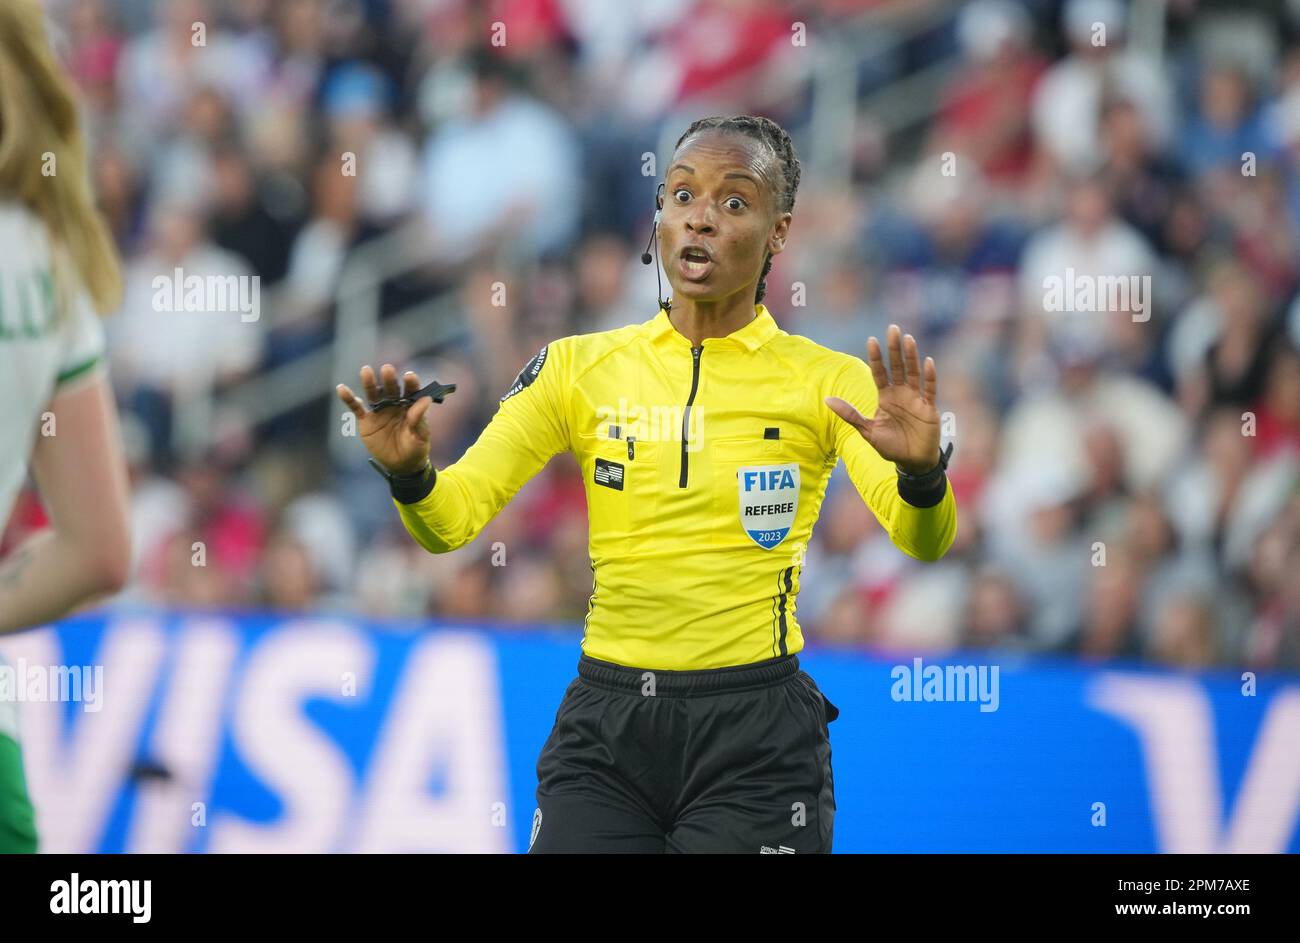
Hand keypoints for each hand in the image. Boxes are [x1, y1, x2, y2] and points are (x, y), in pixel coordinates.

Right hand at [336, 363, 433, 475]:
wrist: (401, 464)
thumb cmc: (416, 448)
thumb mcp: (419, 436)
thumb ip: (419, 418)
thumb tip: (426, 399)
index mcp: (410, 405)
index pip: (411, 391)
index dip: (411, 383)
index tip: (409, 376)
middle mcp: (394, 404)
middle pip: (391, 389)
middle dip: (389, 379)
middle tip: (387, 369)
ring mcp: (379, 410)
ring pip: (373, 394)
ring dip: (369, 383)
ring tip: (366, 371)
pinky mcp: (366, 420)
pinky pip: (356, 407)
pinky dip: (348, 398)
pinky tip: (341, 388)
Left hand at [825, 324, 940, 474]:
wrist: (912, 463)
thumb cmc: (890, 446)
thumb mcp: (867, 430)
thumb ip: (850, 414)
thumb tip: (826, 400)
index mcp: (886, 397)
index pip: (880, 373)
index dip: (876, 358)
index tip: (871, 340)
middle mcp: (901, 394)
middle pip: (897, 367)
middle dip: (895, 349)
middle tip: (893, 329)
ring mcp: (916, 399)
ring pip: (913, 373)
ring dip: (911, 357)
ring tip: (908, 339)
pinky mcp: (929, 408)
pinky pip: (930, 389)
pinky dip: (930, 377)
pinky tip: (928, 361)